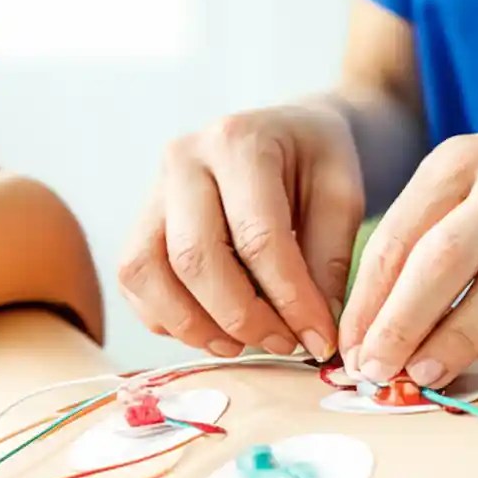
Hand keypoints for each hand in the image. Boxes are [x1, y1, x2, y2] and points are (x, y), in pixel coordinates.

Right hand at [119, 103, 363, 358]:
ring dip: (195, 326)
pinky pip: (135, 282)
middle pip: (194, 257)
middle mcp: (184, 160)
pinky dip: (168, 319)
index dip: (289, 299)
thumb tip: (315, 333)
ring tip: (243, 345)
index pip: (257, 236)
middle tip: (284, 345)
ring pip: (147, 273)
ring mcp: (153, 189)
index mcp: (239, 142)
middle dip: (241, 318)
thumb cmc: (316, 161)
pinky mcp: (140, 221)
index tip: (319, 338)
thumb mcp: (342, 196)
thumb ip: (328, 261)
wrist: (287, 132)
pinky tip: (214, 331)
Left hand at [340, 114, 477, 386]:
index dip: (371, 297)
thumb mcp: (467, 183)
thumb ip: (423, 239)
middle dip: (406, 318)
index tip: (352, 348)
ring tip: (431, 375)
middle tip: (379, 368)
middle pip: (449, 253)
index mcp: (460, 162)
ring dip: (466, 331)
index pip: (402, 235)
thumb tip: (372, 324)